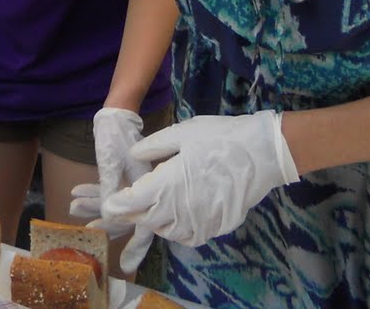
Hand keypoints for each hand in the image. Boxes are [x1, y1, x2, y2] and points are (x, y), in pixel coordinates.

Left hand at [72, 107, 153, 271]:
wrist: (116, 112)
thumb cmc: (115, 135)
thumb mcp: (110, 165)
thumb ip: (110, 192)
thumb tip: (107, 218)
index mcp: (147, 188)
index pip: (137, 221)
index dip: (123, 236)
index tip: (104, 242)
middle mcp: (143, 189)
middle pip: (125, 215)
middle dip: (103, 222)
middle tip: (84, 228)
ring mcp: (133, 182)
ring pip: (114, 202)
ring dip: (93, 206)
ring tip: (72, 208)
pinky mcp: (122, 175)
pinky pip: (109, 190)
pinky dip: (93, 193)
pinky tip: (74, 192)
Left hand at [102, 111, 298, 246]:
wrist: (263, 153)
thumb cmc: (220, 138)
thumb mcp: (182, 133)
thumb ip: (153, 147)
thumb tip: (133, 156)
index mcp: (168, 184)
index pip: (133, 202)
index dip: (117, 205)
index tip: (107, 205)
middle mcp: (181, 208)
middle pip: (147, 219)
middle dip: (134, 213)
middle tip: (126, 205)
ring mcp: (201, 221)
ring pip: (166, 231)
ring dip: (155, 222)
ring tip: (152, 207)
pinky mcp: (216, 227)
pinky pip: (189, 236)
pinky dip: (178, 230)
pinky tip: (177, 216)